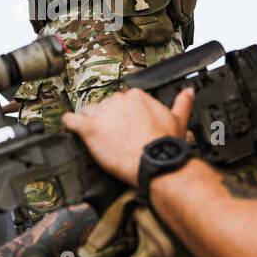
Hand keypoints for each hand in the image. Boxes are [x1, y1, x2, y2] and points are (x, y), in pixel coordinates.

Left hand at [62, 87, 193, 185]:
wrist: (156, 163)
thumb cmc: (166, 146)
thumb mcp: (178, 120)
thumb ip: (181, 103)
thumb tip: (187, 92)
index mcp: (136, 96)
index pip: (121, 101)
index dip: (121, 115)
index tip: (124, 126)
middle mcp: (117, 101)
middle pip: (103, 106)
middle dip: (106, 120)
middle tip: (113, 136)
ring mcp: (102, 114)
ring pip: (88, 112)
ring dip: (90, 123)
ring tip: (96, 139)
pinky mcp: (90, 129)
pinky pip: (71, 121)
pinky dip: (68, 125)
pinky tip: (70, 129)